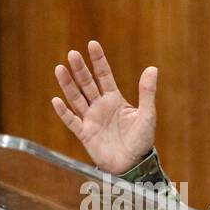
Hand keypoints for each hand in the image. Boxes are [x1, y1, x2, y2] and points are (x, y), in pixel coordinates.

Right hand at [51, 40, 157, 174]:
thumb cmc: (141, 140)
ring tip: (59, 69)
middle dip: (80, 69)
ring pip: (76, 98)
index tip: (92, 44)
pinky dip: (64, 112)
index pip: (104, 75)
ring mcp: (91, 119)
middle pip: (87, 83)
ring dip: (68, 85)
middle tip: (72, 53)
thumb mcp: (147, 114)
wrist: (133, 165)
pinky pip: (72, 121)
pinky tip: (56, 100)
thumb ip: (147, 92)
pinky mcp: (85, 134)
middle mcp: (100, 106)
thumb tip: (152, 68)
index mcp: (114, 99)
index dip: (98, 60)